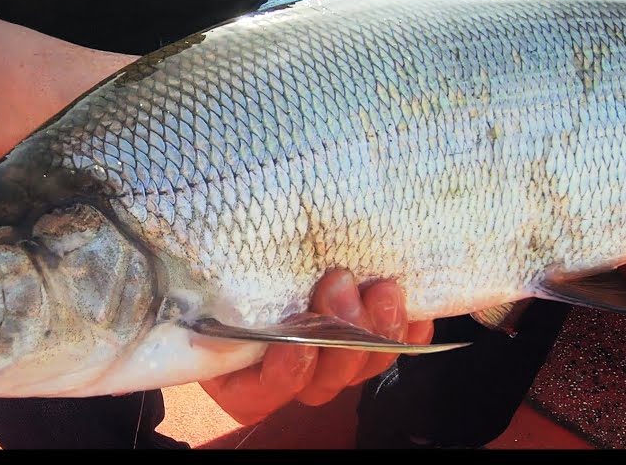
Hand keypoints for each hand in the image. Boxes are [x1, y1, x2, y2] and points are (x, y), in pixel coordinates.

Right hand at [198, 269, 434, 425]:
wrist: (253, 234)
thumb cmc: (221, 257)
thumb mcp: (210, 269)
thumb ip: (213, 278)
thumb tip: (206, 273)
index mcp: (238, 369)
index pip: (261, 392)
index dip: (283, 373)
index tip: (294, 342)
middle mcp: (286, 372)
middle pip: (321, 381)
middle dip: (338, 338)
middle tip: (339, 285)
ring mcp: (328, 359)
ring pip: (360, 366)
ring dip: (376, 331)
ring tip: (382, 289)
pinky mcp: (363, 340)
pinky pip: (392, 350)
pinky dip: (408, 333)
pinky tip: (419, 313)